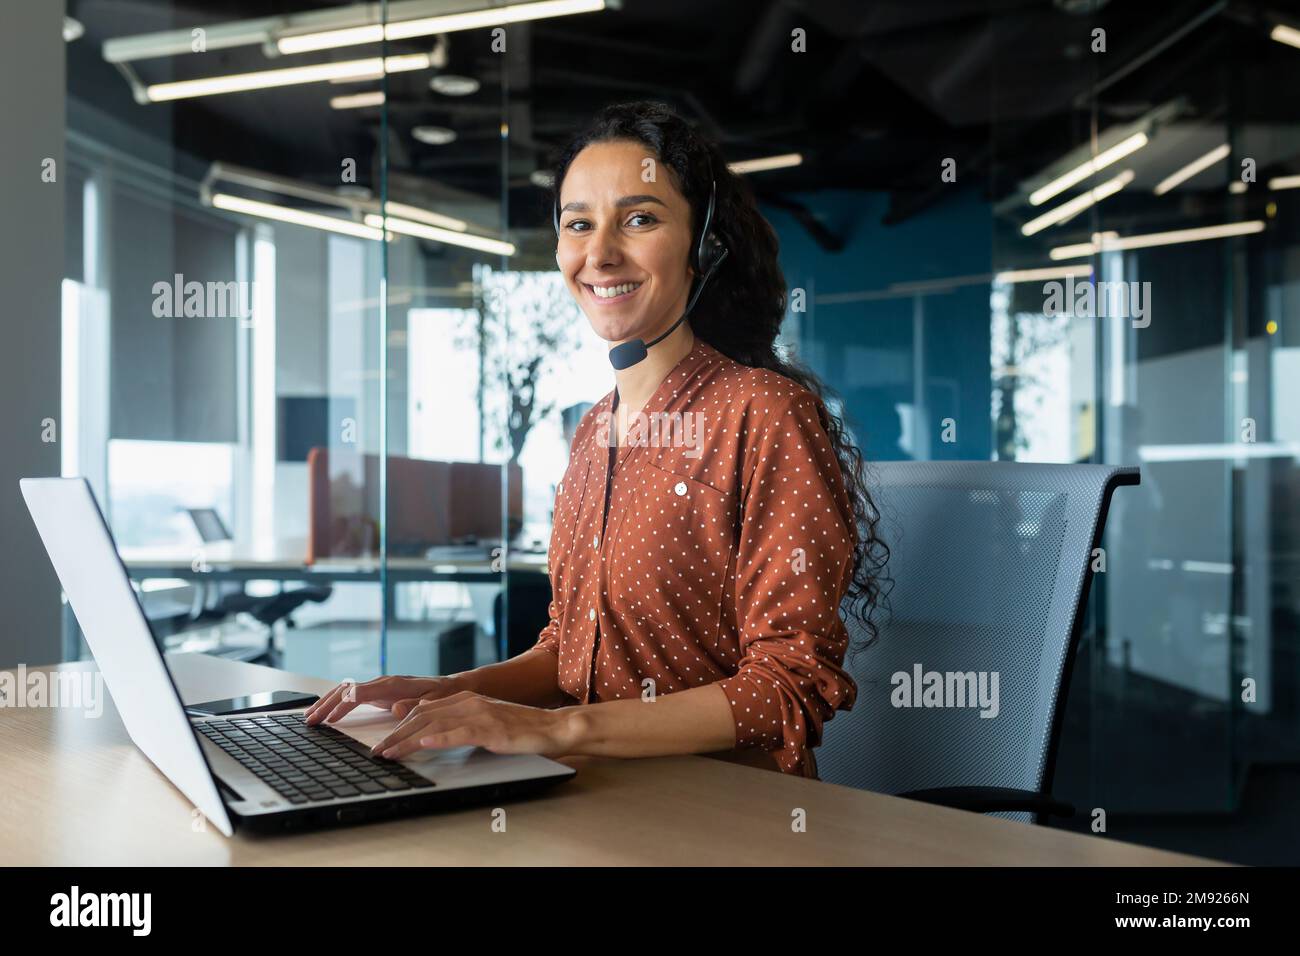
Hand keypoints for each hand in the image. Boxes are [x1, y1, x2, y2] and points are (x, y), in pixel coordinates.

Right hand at [304, 674, 462, 725]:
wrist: (450, 687)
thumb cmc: (442, 695)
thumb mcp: (433, 702)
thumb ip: (414, 706)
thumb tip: (394, 707)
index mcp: (393, 684)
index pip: (361, 692)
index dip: (344, 704)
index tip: (329, 717)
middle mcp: (382, 682)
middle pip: (347, 690)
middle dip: (326, 704)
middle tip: (310, 720)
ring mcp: (379, 686)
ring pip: (346, 691)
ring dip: (327, 703)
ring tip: (310, 718)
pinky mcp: (378, 692)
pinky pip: (352, 695)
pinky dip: (336, 702)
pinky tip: (327, 713)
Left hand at [368, 691, 582, 759]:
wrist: (552, 727)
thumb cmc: (521, 728)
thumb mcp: (485, 721)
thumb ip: (460, 721)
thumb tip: (432, 727)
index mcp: (466, 699)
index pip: (423, 710)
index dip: (400, 727)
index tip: (384, 743)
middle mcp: (469, 702)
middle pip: (423, 716)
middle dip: (396, 735)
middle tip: (378, 752)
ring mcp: (480, 714)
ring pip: (434, 724)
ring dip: (408, 740)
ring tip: (390, 753)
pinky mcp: (491, 728)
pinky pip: (460, 733)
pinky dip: (439, 738)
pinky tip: (424, 744)